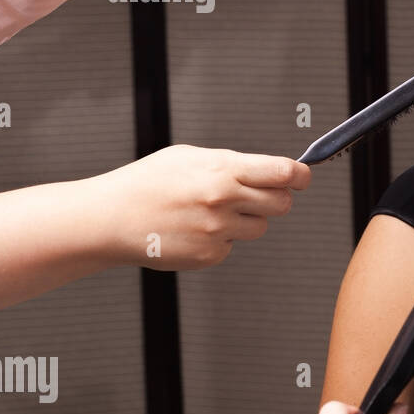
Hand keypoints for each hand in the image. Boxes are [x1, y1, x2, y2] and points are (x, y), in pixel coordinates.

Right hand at [96, 145, 310, 269]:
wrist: (110, 218)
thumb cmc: (150, 182)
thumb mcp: (190, 157)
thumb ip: (234, 163)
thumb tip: (274, 170)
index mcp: (223, 170)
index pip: (283, 172)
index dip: (300, 175)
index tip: (303, 177)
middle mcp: (225, 200)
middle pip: (282, 203)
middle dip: (276, 198)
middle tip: (256, 195)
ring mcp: (218, 230)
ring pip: (260, 227)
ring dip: (246, 220)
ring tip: (211, 211)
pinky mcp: (210, 255)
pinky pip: (233, 245)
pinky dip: (220, 239)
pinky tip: (192, 229)